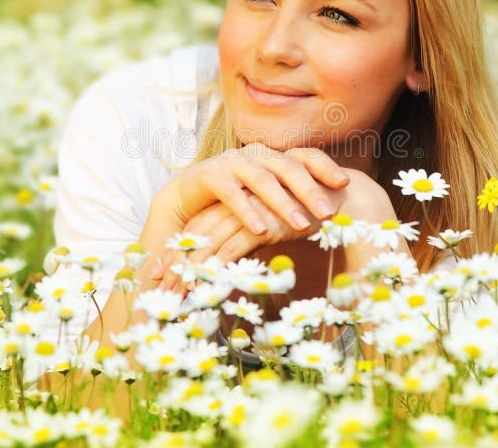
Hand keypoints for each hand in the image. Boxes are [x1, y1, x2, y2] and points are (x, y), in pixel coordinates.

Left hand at [154, 187, 322, 290]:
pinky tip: (208, 286)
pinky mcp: (260, 221)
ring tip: (180, 296)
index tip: (162, 278)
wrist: (335, 201)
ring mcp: (246, 211)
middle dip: (177, 267)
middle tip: (162, 294)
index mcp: (231, 201)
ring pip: (208, 243)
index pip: (195, 228)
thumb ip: (244, 238)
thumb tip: (224, 265)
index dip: (178, 253)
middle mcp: (234, 202)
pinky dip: (218, 268)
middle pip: (195, 236)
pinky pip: (232, 247)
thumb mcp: (266, 227)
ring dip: (193, 272)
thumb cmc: (302, 215)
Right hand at [157, 144, 350, 236]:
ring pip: (262, 179)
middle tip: (328, 212)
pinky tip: (261, 229)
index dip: (325, 167)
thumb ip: (290, 200)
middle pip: (289, 167)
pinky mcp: (209, 174)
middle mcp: (256, 154)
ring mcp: (232, 162)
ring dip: (283, 203)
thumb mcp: (265, 199)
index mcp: (274, 157)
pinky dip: (247, 211)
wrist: (186, 199)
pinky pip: (231, 193)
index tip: (345, 183)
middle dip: (310, 190)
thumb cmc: (234, 201)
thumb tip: (331, 212)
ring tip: (301, 226)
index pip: (305, 156)